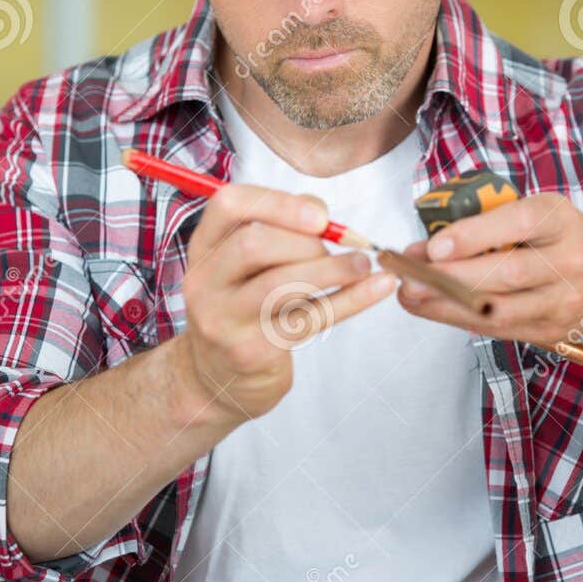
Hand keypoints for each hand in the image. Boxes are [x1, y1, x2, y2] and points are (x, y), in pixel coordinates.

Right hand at [174, 184, 397, 425]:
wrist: (220, 378)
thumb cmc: (246, 308)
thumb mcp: (251, 266)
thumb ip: (282, 231)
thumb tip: (323, 216)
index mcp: (204, 248)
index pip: (229, 206)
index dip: (278, 202)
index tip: (320, 217)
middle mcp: (204, 281)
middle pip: (253, 244)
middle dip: (307, 242)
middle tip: (338, 251)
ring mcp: (223, 320)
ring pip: (279, 284)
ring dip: (332, 269)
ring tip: (363, 265)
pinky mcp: (251, 351)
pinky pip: (309, 319)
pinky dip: (352, 299)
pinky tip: (378, 286)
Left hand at [395, 193, 582, 345]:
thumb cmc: (561, 239)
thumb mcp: (536, 214)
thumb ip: (486, 223)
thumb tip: (423, 246)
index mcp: (561, 221)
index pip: (519, 224)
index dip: (475, 235)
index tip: (434, 245)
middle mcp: (569, 262)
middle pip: (506, 274)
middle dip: (449, 276)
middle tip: (406, 274)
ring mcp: (562, 302)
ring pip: (499, 309)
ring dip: (446, 304)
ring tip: (409, 295)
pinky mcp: (550, 331)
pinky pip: (498, 329)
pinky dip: (459, 319)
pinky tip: (431, 309)